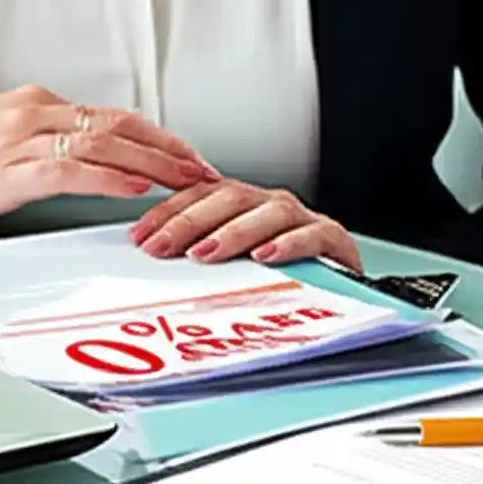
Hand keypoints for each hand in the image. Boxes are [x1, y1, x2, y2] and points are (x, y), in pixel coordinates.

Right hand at [0, 85, 218, 230]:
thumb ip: (36, 141)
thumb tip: (74, 156)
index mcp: (33, 106)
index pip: (111, 116)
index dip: (156, 136)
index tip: (187, 155)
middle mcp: (34, 114)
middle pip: (121, 125)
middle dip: (170, 148)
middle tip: (206, 169)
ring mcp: (21, 140)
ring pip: (106, 144)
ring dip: (155, 164)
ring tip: (189, 180)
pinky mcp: (7, 172)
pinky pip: (71, 171)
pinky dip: (111, 178)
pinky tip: (136, 189)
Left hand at [129, 180, 362, 270]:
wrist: (342, 288)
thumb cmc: (282, 273)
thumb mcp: (233, 261)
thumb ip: (199, 251)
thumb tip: (151, 254)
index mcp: (242, 204)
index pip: (199, 195)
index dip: (167, 212)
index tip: (140, 235)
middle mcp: (268, 204)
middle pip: (228, 198)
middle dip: (189, 221)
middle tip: (161, 246)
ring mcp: (301, 219)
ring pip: (267, 212)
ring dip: (233, 232)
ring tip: (205, 252)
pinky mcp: (332, 238)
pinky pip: (311, 235)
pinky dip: (288, 244)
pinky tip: (266, 256)